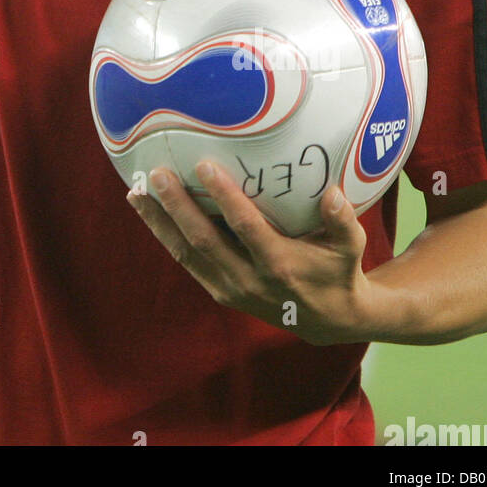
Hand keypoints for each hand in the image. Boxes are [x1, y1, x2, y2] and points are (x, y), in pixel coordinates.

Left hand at [127, 162, 375, 344]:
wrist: (328, 320)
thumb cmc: (338, 270)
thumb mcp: (350, 246)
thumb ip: (342, 220)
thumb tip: (331, 192)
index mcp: (280, 265)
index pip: (246, 228)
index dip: (224, 198)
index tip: (205, 166)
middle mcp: (250, 281)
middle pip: (205, 240)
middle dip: (178, 206)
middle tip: (158, 173)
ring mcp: (230, 289)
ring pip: (187, 253)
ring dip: (160, 222)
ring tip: (135, 192)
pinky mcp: (219, 292)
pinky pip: (187, 261)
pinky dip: (165, 236)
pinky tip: (147, 211)